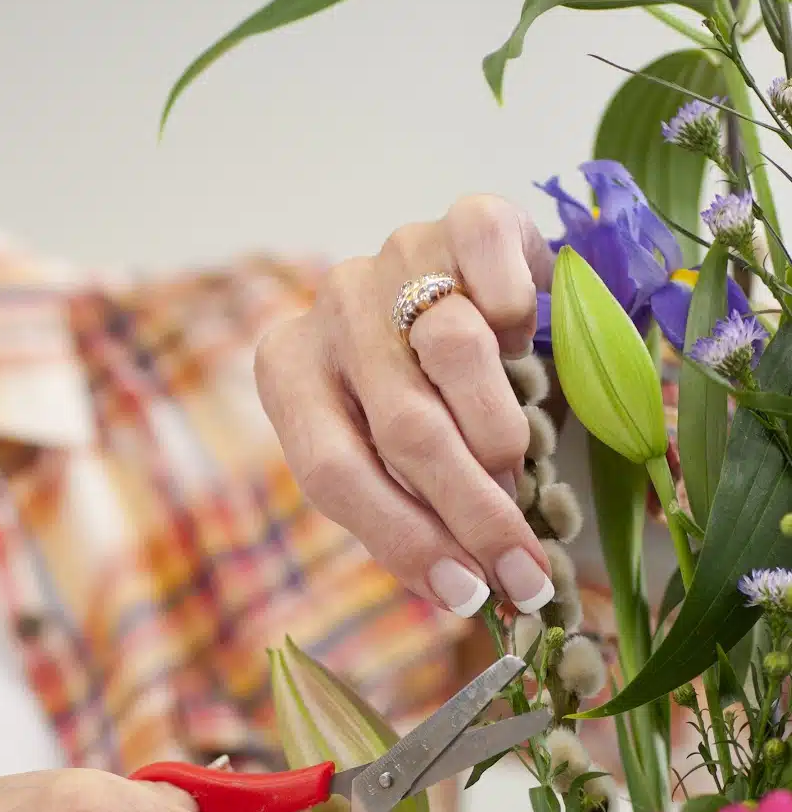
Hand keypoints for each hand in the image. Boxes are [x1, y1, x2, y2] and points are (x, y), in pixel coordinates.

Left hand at [255, 195, 555, 617]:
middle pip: (405, 426)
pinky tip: (523, 344)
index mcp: (289, 373)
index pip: (334, 473)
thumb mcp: (385, 462)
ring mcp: (395, 254)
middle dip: (473, 511)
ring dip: (501, 432)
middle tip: (523, 569)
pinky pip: (495, 262)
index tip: (468, 593)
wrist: (459, 294)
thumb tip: (465, 593)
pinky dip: (519, 310)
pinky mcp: (462, 218)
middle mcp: (333, 307)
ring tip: (517, 468)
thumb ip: (405, 516)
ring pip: (456, 352)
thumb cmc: (417, 399)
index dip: (405, 540)